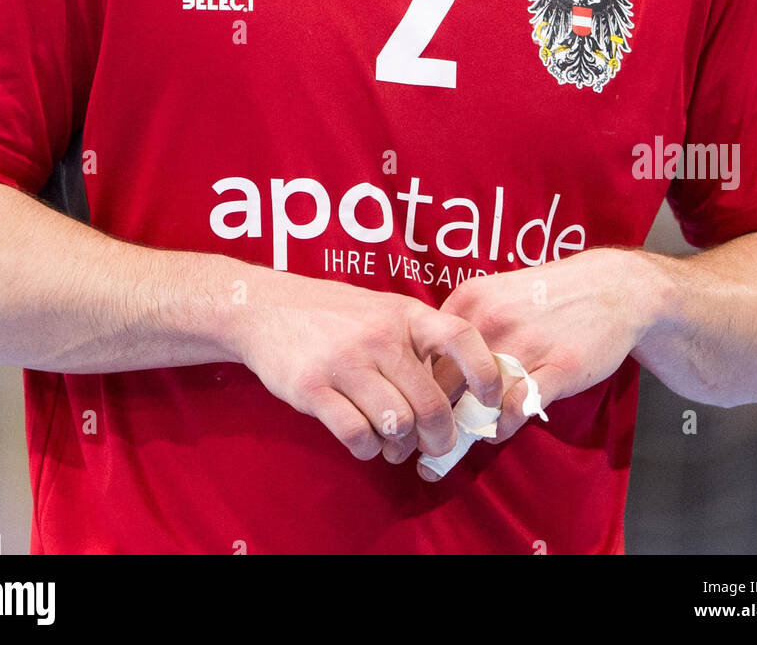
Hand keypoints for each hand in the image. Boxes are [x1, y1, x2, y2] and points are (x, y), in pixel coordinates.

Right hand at [235, 266, 503, 462]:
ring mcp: (344, 361)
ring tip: (394, 443)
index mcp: (404, 313)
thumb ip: (416, 343)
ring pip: (397, 424)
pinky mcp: (313, 388)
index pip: (461, 337)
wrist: (265, 308)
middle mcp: (378, 335)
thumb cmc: (333, 315)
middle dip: (440, 437)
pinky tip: (364, 441)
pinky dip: (368, 449)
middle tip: (437, 446)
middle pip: (431, 404)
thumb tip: (458, 394)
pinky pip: (357, 435)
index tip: (491, 401)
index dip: (486, 373)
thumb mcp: (381, 310)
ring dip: (401, 446)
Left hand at [414, 250, 653, 475]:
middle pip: (446, 383)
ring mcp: (525, 343)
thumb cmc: (547, 297)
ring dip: (472, 425)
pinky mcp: (558, 367)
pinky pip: (516, 409)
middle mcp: (491, 320)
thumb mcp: (496, 296)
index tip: (418, 412)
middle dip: (439, 416)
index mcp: (469, 301)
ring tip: (468, 435)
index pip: (426, 355)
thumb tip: (427, 374)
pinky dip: (502, 426)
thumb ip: (464, 330)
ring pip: (480, 401)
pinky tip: (501, 427)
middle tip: (435, 438)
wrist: (609, 288)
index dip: (420, 388)